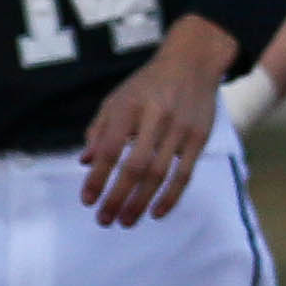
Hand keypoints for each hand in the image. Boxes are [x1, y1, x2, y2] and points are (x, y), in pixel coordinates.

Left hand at [77, 27, 236, 227]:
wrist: (191, 63)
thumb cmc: (146, 86)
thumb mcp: (116, 100)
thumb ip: (99, 130)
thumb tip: (86, 162)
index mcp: (128, 107)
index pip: (109, 149)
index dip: (97, 177)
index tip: (87, 201)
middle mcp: (154, 117)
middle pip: (135, 166)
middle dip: (117, 197)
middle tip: (105, 220)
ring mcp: (180, 128)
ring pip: (160, 174)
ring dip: (141, 202)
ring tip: (126, 221)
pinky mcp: (199, 137)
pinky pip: (184, 173)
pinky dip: (170, 196)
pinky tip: (156, 212)